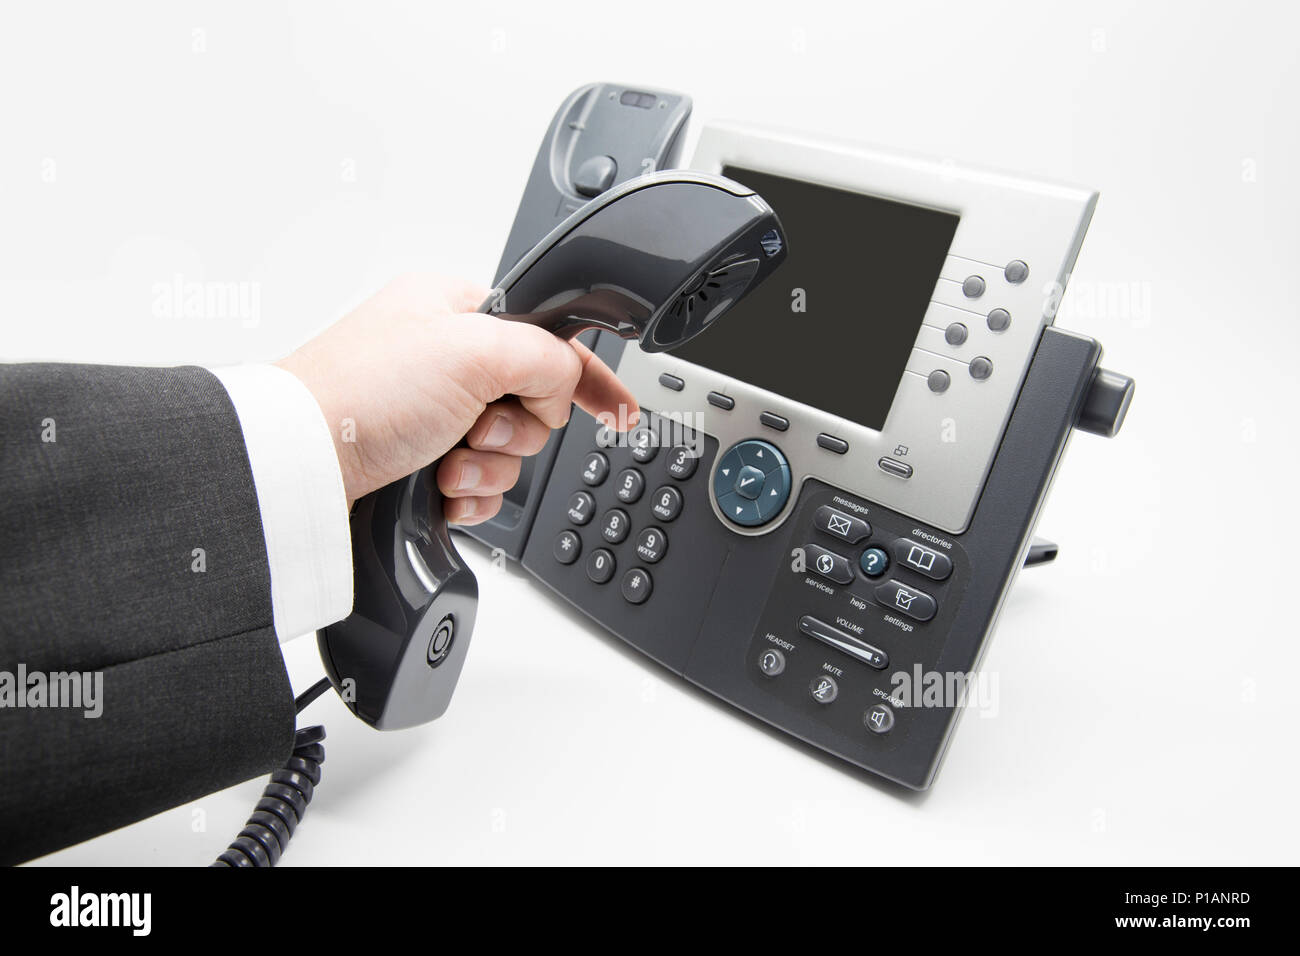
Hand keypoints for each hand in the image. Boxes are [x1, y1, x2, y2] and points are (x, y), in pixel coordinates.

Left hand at [276, 273, 638, 521]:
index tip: (620, 410)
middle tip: (476, 428)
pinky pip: (478, 487)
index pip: (548, 339)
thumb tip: (565, 386)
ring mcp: (431, 413)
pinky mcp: (418, 461)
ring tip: (444, 466)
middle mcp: (445, 359)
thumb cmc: (358, 393)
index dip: (589, 377)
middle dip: (513, 430)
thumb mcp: (471, 350)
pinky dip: (467, 497)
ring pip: (507, 452)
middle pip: (533, 403)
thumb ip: (544, 356)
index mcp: (456, 311)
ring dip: (486, 469)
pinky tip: (438, 493)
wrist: (299, 466)